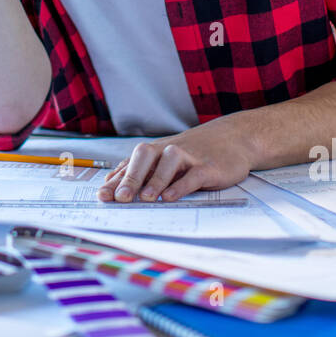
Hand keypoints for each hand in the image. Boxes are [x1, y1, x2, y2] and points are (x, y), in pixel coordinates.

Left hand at [96, 117, 256, 202]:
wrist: (233, 138)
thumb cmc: (194, 153)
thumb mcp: (166, 160)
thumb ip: (142, 172)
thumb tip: (112, 186)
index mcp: (156, 152)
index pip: (131, 164)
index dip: (115, 180)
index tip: (102, 196)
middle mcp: (168, 151)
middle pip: (144, 157)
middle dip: (131, 177)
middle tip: (120, 197)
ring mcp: (188, 157)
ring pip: (168, 163)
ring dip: (155, 180)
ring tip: (145, 198)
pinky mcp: (208, 167)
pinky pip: (192, 175)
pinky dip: (181, 185)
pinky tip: (171, 197)